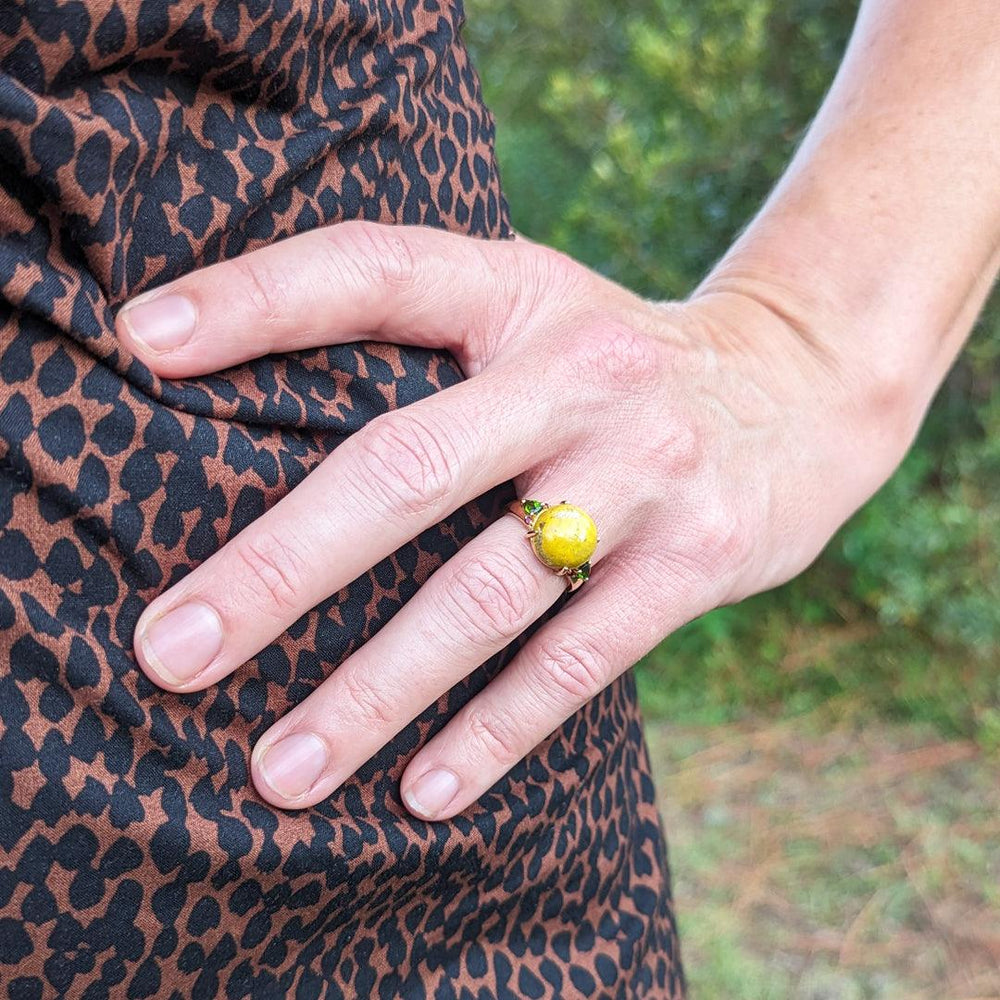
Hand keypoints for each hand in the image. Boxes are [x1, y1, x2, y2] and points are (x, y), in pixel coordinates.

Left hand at [115, 221, 897, 817]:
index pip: (374, 272)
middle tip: (173, 650)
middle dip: (280, 568)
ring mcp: (646, 469)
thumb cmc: (620, 365)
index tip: (142, 344)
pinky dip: (495, 730)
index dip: (258, 298)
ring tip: (280, 768)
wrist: (801, 387)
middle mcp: (582, 374)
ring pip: (486, 594)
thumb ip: (429, 353)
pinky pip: (578, 660)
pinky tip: (422, 789)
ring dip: (376, 689)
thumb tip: (268, 441)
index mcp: (522, 295)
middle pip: (407, 467)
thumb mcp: (535, 317)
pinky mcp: (699, 557)